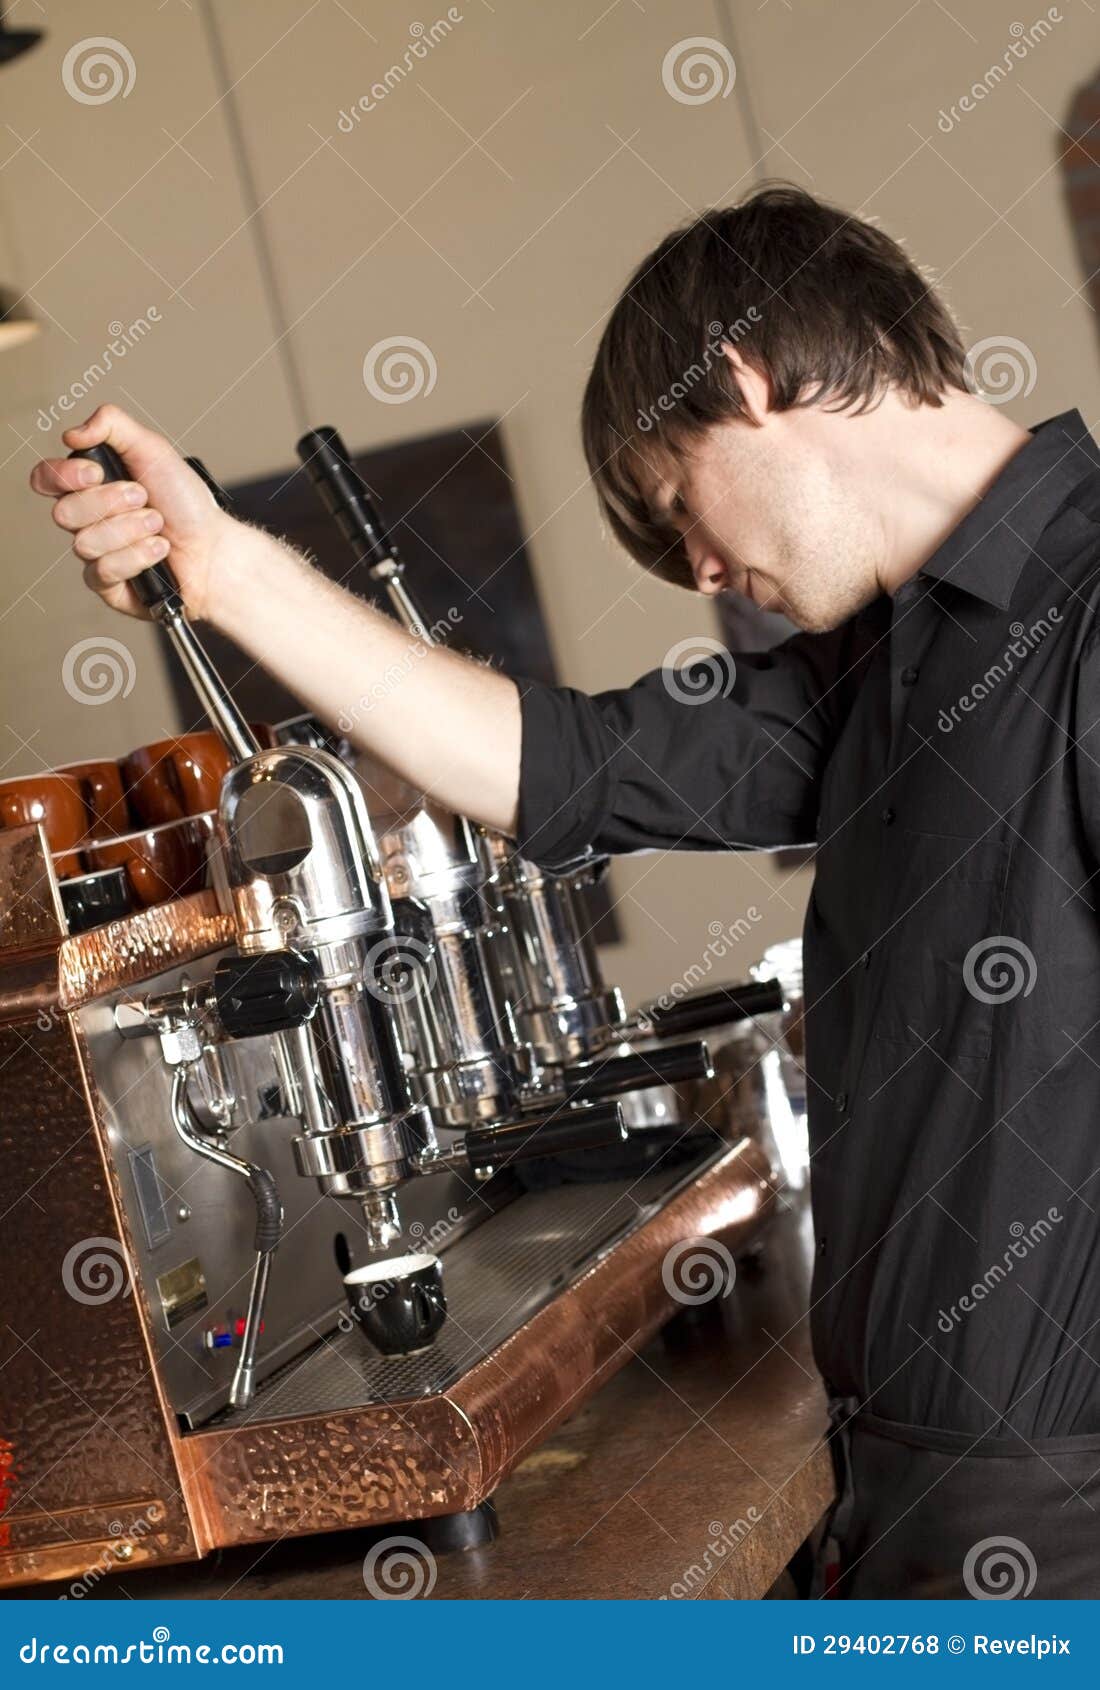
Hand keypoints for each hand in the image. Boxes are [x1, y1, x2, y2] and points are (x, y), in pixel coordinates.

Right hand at [30, 403, 235, 620]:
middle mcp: (87, 520)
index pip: (46, 479)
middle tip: (145, 498)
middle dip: (111, 502)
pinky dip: (138, 556)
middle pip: (63, 513)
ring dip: (131, 529)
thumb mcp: (154, 450)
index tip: (96, 472)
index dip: (62, 475)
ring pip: (85, 543)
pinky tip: (160, 550)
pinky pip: (102, 571)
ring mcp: (95, 554)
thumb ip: (113, 426)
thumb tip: (72, 433)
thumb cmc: (186, 503)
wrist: (215, 548)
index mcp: (90, 486)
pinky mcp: (108, 585)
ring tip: (158, 525)